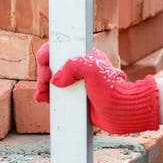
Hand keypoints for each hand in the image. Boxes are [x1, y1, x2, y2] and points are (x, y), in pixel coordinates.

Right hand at [35, 45, 160, 133]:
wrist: (121, 112)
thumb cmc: (113, 90)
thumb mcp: (93, 70)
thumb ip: (74, 66)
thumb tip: (56, 79)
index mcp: (83, 57)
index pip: (60, 49)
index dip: (48, 53)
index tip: (43, 61)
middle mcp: (78, 70)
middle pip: (52, 66)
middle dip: (43, 72)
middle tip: (43, 80)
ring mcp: (75, 85)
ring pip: (52, 81)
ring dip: (42, 85)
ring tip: (41, 92)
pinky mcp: (74, 99)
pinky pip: (56, 96)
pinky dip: (46, 96)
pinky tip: (42, 98)